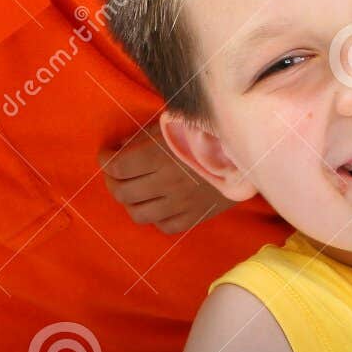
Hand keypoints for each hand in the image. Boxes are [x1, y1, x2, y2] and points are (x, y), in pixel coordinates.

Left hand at [100, 122, 232, 234]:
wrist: (246, 149)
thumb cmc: (206, 131)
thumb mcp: (171, 125)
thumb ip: (142, 138)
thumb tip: (118, 148)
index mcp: (157, 156)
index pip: (116, 166)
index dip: (105, 160)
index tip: (106, 154)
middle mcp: (165, 183)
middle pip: (122, 192)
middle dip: (112, 181)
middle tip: (114, 174)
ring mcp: (180, 203)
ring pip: (138, 214)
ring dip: (130, 202)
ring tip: (132, 191)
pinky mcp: (195, 216)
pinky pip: (164, 226)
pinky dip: (155, 216)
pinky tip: (156, 204)